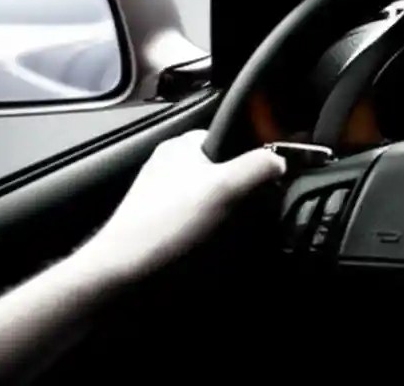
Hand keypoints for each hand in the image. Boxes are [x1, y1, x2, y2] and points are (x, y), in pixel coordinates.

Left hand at [77, 130, 285, 280]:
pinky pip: (193, 212)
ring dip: (222, 208)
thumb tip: (281, 160)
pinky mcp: (156, 216)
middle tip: (246, 206)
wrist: (122, 266)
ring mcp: (159, 190)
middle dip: (237, 186)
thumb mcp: (225, 187)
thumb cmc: (169, 221)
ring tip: (224, 226)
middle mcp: (168, 162)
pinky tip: (206, 238)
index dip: (250, 156)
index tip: (263, 180)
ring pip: (207, 192)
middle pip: (221, 167)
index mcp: (181, 144)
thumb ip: (258, 166)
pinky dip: (204, 223)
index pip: (230, 137)